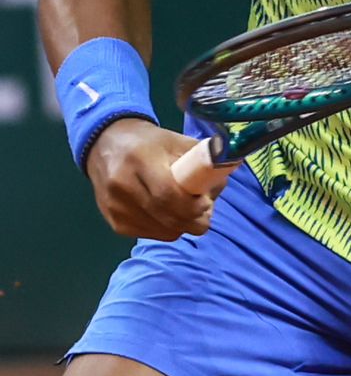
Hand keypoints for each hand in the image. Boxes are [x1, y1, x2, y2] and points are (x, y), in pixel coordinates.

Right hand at [84, 118, 216, 240]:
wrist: (106, 146)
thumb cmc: (150, 143)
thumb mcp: (177, 141)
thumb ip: (203, 161)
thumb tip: (219, 185)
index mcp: (140, 160)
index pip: (167, 195)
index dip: (191, 206)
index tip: (207, 204)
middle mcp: (122, 186)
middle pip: (165, 217)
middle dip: (192, 221)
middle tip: (205, 214)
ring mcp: (115, 207)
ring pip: (159, 231)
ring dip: (180, 227)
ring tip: (189, 212)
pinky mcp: (113, 222)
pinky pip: (148, 234)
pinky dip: (165, 229)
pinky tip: (169, 214)